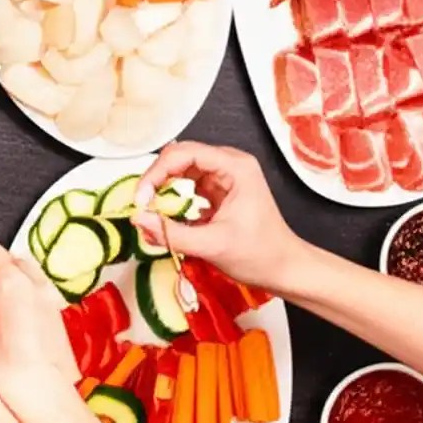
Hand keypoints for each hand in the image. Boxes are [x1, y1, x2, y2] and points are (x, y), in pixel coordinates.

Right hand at [131, 141, 300, 290]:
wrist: (284, 269)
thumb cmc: (260, 255)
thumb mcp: (212, 246)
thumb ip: (172, 233)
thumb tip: (138, 219)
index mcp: (235, 168)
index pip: (184, 154)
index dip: (156, 173)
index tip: (141, 198)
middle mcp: (229, 165)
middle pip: (179, 157)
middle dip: (156, 179)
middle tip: (142, 204)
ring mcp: (224, 177)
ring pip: (180, 170)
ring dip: (162, 188)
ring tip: (151, 211)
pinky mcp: (218, 190)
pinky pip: (186, 185)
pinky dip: (172, 198)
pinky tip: (166, 215)